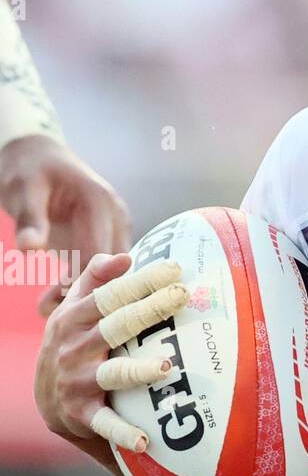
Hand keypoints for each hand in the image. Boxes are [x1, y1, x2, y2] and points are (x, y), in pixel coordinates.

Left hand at [0, 135, 131, 314]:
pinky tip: (55, 302)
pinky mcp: (107, 239)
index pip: (100, 255)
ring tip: (49, 312)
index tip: (62, 312)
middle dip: (87, 296)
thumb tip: (29, 249)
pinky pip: (102, 270)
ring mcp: (115, 229)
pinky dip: (82, 286)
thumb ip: (29, 221)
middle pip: (113, 269)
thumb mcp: (23, 190)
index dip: (85, 286)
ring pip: (111, 273)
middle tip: (55, 319)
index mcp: (100, 203)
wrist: (39, 156)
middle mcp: (116, 217)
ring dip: (84, 294)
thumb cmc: (30, 170)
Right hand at [34, 252, 186, 451]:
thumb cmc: (73, 344)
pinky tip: (145, 441)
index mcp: (75, 317)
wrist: (46, 398)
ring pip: (113, 373)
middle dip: (149, 309)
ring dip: (138, 371)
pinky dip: (124, 433)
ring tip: (165, 366)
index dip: (140, 281)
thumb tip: (123, 256)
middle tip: (182, 295)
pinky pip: (106, 424)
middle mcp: (75, 347)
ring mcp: (78, 381)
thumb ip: (95, 280)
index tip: (174, 269)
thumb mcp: (74, 310)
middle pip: (117, 325)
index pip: (110, 295)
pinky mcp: (82, 414)